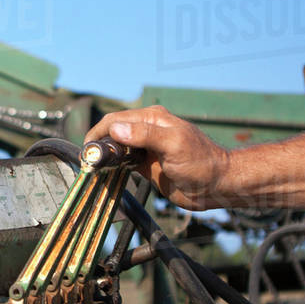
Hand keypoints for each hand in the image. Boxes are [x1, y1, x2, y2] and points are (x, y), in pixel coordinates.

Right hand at [86, 106, 231, 209]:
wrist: (217, 185)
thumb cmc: (201, 162)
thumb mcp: (173, 144)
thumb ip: (145, 135)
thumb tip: (115, 129)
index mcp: (152, 118)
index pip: (116, 120)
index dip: (99, 132)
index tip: (88, 148)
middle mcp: (146, 130)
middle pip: (113, 132)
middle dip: (98, 143)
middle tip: (88, 161)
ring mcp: (146, 148)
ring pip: (116, 147)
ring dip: (104, 155)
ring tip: (94, 168)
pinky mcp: (146, 165)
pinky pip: (123, 162)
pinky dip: (112, 166)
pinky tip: (106, 174)